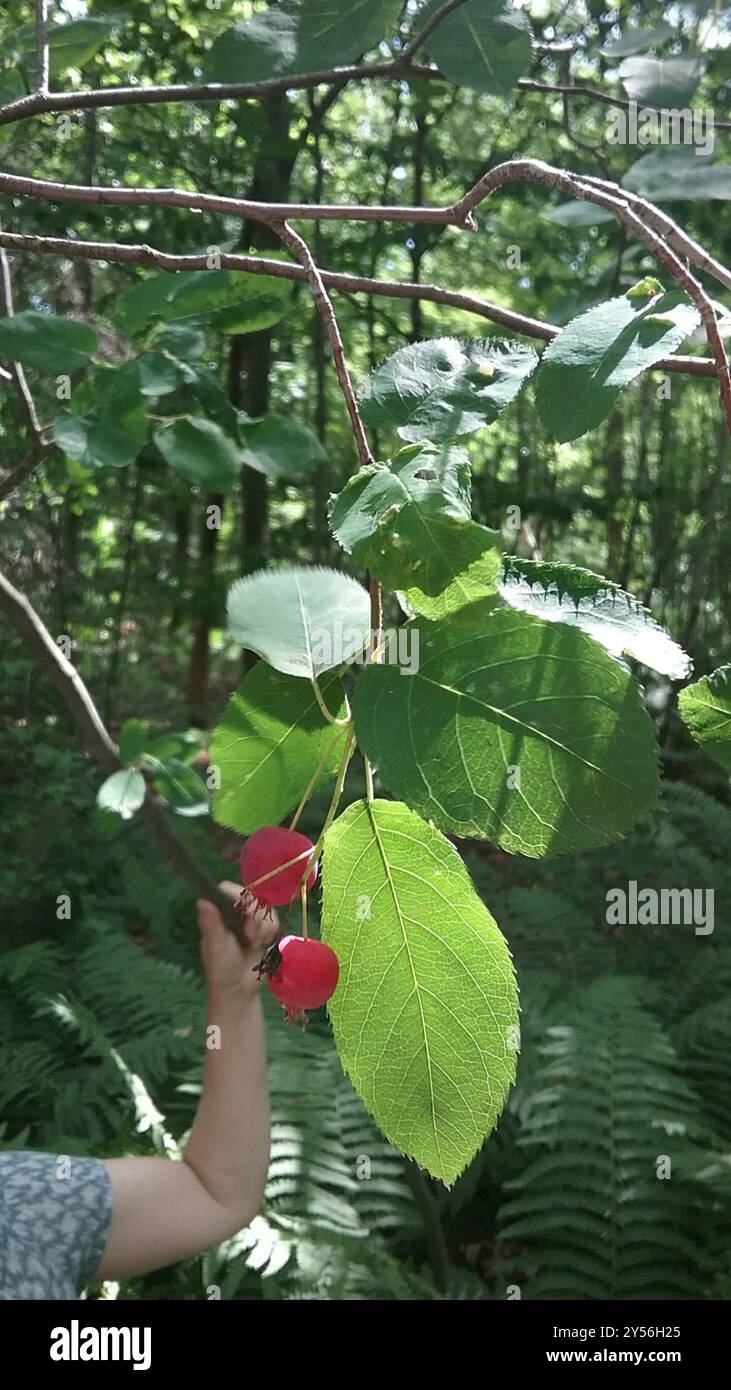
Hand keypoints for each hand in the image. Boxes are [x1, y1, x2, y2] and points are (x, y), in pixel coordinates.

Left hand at [197, 881, 278, 998]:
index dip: (239, 897)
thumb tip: (202, 900)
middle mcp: (231, 913)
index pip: (227, 890)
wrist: (239, 989)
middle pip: (250, 896)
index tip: (244, 912)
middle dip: (254, 915)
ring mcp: (247, 920)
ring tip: (254, 942)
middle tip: (250, 934)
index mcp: (216, 913)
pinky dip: (270, 931)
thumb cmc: (221, 969)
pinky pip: (273, 918)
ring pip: (264, 907)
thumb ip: (212, 924)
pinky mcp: (261, 928)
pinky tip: (263, 943)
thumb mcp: (216, 947)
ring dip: (263, 925)